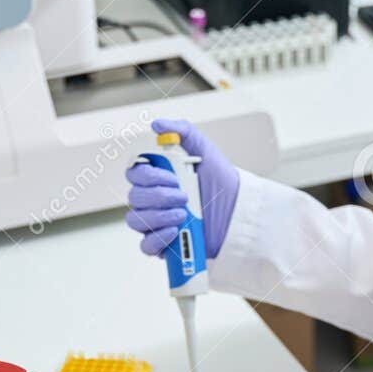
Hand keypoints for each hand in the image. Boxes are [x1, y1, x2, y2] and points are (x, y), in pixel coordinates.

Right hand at [124, 119, 239, 257]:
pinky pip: (145, 246)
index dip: (148, 176)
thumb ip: (182, 131)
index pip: (134, 174)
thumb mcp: (204, 150)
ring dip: (158, 216)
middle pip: (134, 197)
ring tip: (183, 214)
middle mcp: (151, 200)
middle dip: (159, 196)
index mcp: (156, 177)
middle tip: (184, 195)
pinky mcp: (163, 245)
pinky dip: (157, 238)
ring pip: (136, 220)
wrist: (238, 211)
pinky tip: (174, 231)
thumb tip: (157, 125)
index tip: (173, 176)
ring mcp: (155, 223)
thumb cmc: (220, 181)